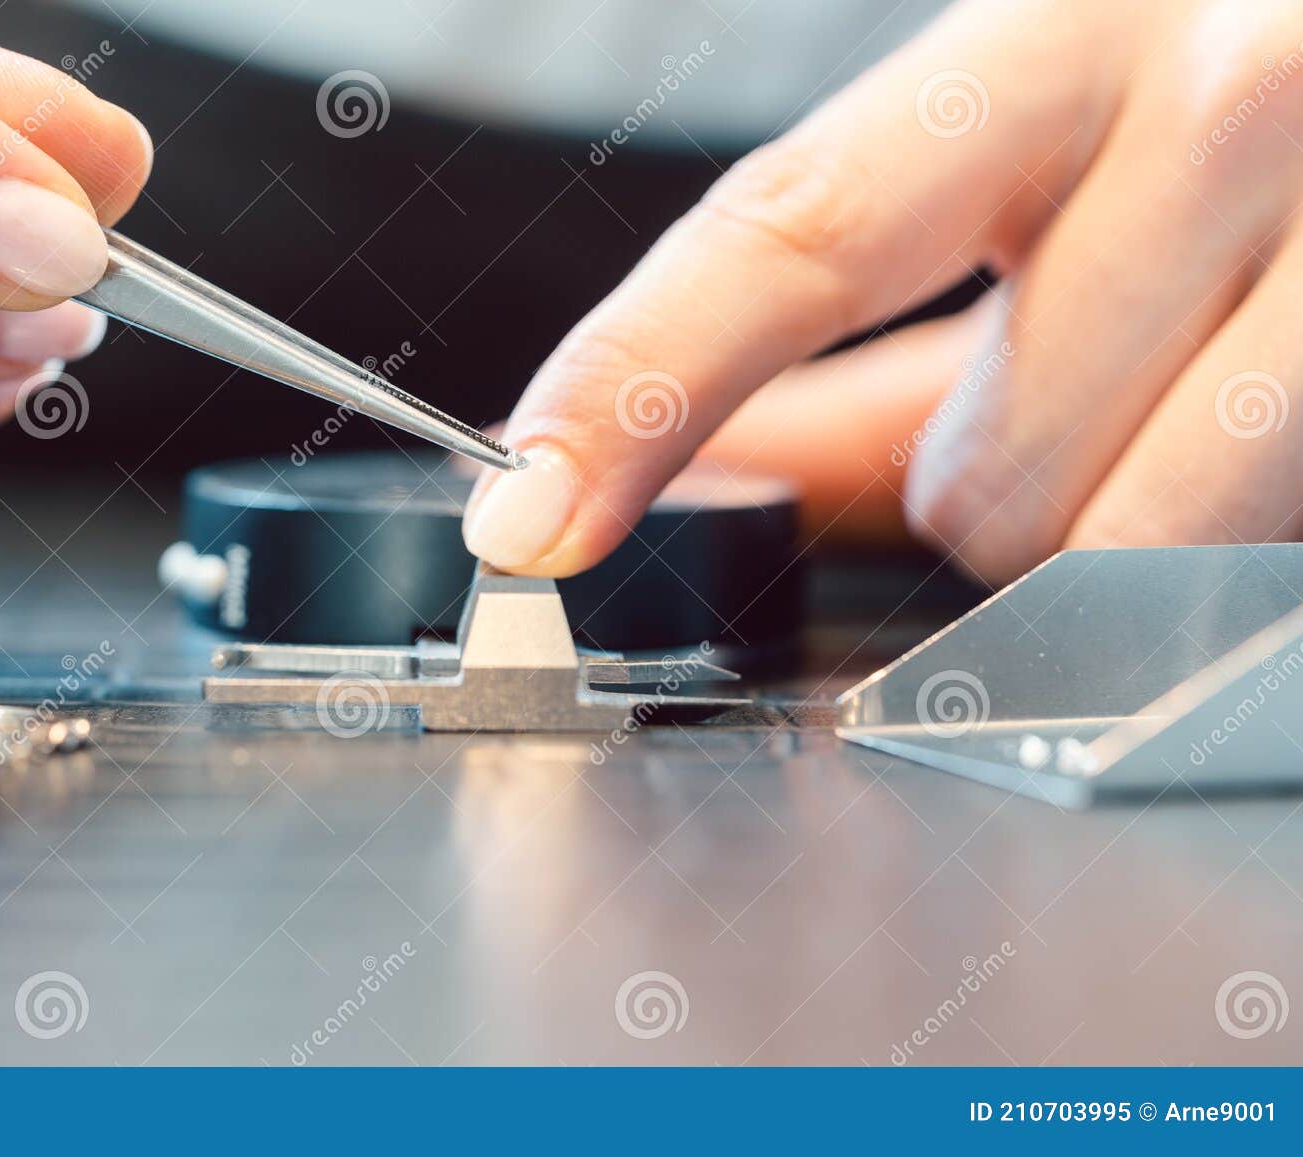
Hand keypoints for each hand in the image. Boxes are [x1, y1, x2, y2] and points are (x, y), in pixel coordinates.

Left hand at [463, 0, 1302, 585]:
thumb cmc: (1228, 116)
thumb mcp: (1044, 165)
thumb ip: (844, 324)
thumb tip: (661, 452)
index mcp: (1057, 38)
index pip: (795, 238)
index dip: (641, 389)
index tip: (529, 512)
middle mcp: (1224, 94)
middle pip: (979, 484)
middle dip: (1002, 487)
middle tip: (1088, 390)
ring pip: (1123, 550)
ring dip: (1123, 525)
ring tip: (1194, 399)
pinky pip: (1245, 572)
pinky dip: (1225, 542)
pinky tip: (1264, 420)